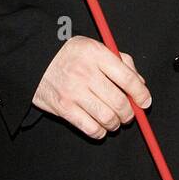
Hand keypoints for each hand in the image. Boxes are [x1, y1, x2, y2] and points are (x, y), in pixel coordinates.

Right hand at [32, 36, 150, 138]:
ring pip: (107, 117)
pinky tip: (100, 128)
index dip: (141, 94)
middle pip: (119, 102)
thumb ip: (121, 62)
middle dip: (129, 113)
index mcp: (97, 54)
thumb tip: (140, 84)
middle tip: (129, 114)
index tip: (145, 102)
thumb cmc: (70, 54)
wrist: (33, 60)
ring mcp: (73, 92)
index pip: (127, 78)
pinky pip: (90, 128)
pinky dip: (100, 132)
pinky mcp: (63, 108)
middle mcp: (86, 73)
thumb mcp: (95, 47)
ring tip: (114, 121)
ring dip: (116, 124)